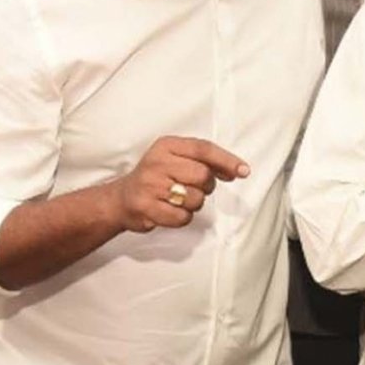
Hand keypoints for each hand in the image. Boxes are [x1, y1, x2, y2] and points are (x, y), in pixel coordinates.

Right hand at [115, 137, 249, 232]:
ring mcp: (150, 186)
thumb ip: (203, 160)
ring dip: (194, 204)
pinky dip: (182, 218)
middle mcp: (157, 163)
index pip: (203, 149)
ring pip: (195, 199)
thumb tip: (237, 170)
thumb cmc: (155, 178)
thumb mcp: (174, 158)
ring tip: (177, 200)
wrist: (121, 199)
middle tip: (194, 188)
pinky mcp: (146, 207)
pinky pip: (183, 217)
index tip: (243, 171)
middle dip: (206, 186)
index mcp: (166, 146)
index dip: (226, 160)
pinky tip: (169, 211)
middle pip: (203, 176)